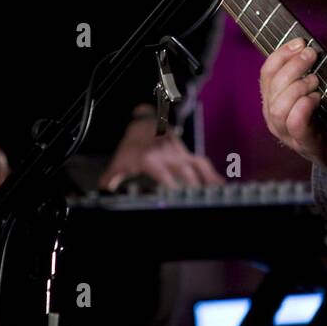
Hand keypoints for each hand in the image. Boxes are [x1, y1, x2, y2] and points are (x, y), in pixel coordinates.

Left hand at [98, 118, 223, 190]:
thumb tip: (104, 190)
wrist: (144, 121)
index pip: (164, 178)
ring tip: (217, 196)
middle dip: (193, 190)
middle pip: (185, 175)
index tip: (175, 200)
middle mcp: (169, 156)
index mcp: (152, 160)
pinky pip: (203, 164)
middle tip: (200, 204)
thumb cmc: (133, 145)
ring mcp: (181, 154)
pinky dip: (213, 174)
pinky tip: (222, 185)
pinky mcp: (188, 154)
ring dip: (208, 183)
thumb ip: (112, 178)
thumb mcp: (119, 160)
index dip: (171, 189)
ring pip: (198, 168)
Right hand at [260, 38, 326, 177]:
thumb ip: (305, 74)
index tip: (300, 42)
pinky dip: (304, 106)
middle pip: (272, 88)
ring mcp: (287, 134)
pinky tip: (316, 98)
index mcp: (272, 102)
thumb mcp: (311, 93)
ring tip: (316, 81)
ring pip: (278, 107)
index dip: (281, 54)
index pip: (267, 74)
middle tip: (312, 55)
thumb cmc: (326, 119)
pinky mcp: (305, 144)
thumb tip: (308, 46)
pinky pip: (295, 123)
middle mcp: (274, 119)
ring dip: (298, 87)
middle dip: (292, 66)